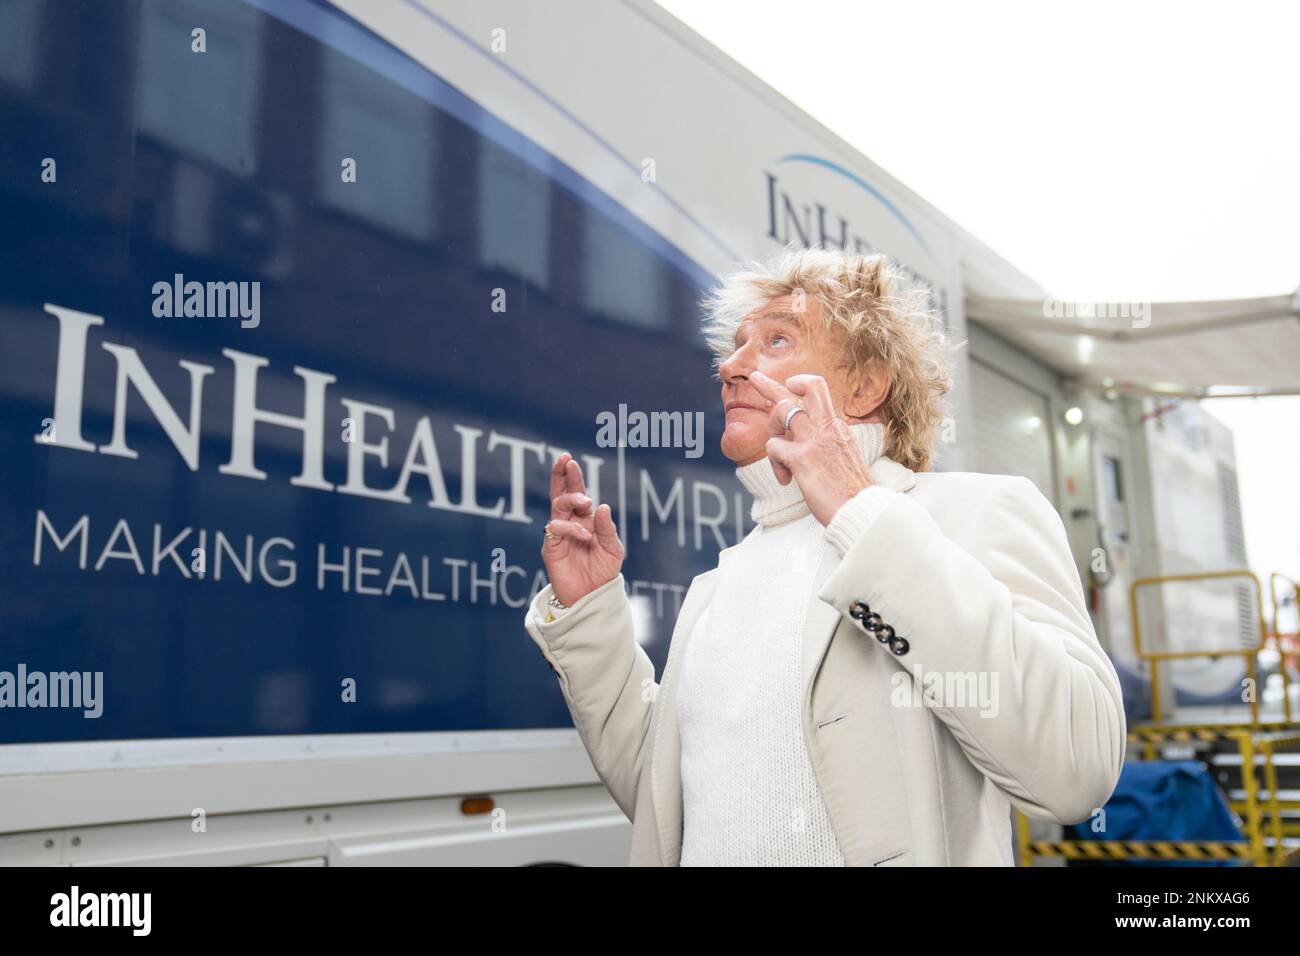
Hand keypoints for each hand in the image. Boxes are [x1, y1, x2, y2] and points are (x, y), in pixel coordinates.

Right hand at [541, 452, 624, 605]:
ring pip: (557, 506)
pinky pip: (555, 529)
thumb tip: (601, 506)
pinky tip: (585, 535)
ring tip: (586, 503)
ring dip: (571, 499)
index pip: (576, 493)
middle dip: (561, 475)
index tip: (569, 460)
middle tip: (566, 461)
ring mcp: (559, 534)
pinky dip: (570, 527)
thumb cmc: (602, 572)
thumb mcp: (613, 549)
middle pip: (560, 493)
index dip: (571, 476)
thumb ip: (607, 528)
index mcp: (585, 519)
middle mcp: (570, 523)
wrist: (593, 597)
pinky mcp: (551, 548)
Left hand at [747, 370, 873, 526]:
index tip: (790, 388)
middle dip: (774, 383)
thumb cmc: (854, 492)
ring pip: (781, 410)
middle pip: (805, 387)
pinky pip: (773, 447)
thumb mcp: (846, 458)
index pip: (818, 393)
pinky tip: (785, 479)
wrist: (862, 511)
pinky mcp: (802, 458)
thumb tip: (811, 446)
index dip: (801, 387)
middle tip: (755, 377)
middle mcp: (828, 427)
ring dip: (772, 429)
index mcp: (838, 427)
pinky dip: (775, 464)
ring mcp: (814, 440)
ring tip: (779, 458)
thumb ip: (830, 445)